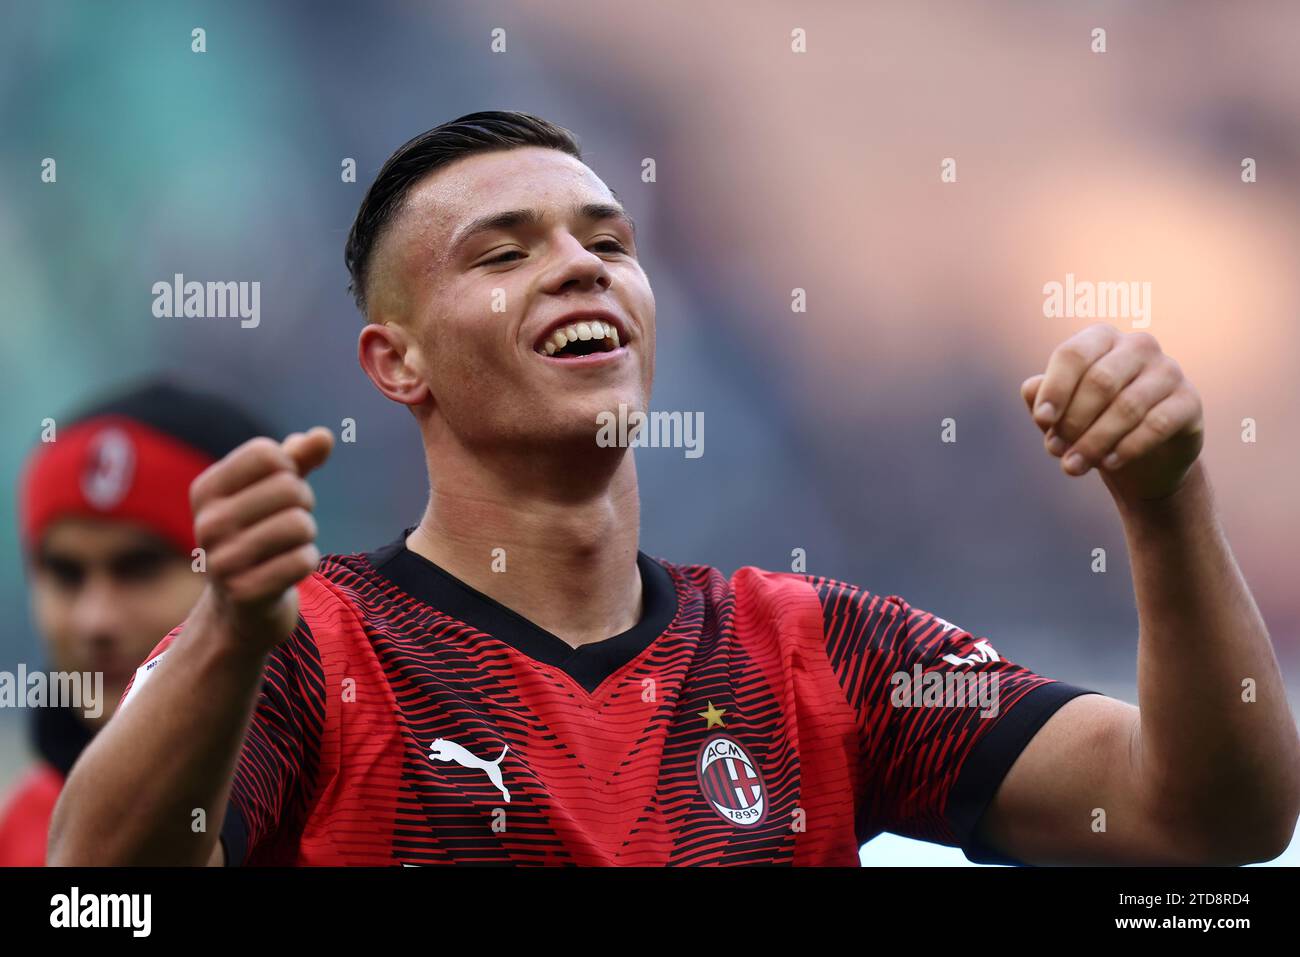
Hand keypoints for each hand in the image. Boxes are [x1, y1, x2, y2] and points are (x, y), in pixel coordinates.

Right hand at [189, 427, 333, 651]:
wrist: (240, 608)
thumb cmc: (260, 535)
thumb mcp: (273, 493)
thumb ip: (298, 459)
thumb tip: (324, 436)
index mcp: (206, 490)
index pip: (267, 454)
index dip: (289, 468)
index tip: (280, 489)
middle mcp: (207, 523)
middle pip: (289, 488)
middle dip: (304, 503)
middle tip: (290, 521)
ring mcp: (223, 561)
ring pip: (300, 524)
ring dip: (307, 534)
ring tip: (289, 544)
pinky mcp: (245, 592)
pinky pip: (303, 560)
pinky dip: (307, 561)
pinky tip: (289, 569)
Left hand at [1020, 324, 1203, 502]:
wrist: (1142, 457)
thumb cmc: (1092, 421)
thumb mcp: (1061, 410)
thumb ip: (1042, 397)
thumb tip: (1031, 390)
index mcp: (1102, 338)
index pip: (1073, 354)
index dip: (1055, 389)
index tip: (1042, 421)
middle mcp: (1139, 346)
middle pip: (1100, 381)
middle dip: (1072, 421)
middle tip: (1055, 451)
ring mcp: (1169, 371)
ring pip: (1127, 406)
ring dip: (1095, 441)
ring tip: (1073, 466)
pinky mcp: (1189, 401)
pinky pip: (1156, 424)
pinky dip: (1128, 447)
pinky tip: (1108, 464)